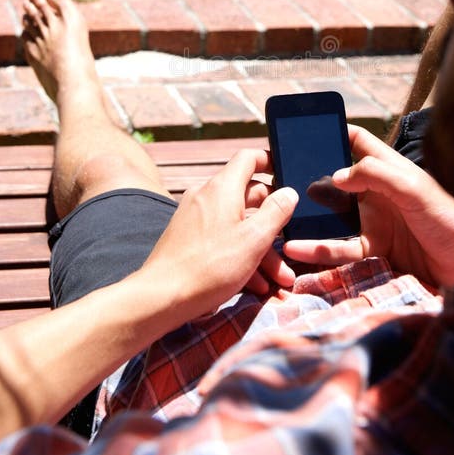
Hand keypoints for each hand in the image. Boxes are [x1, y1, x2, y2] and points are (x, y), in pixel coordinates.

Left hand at [141, 149, 297, 317]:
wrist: (161, 296)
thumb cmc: (211, 266)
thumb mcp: (254, 239)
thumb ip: (276, 212)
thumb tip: (289, 192)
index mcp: (223, 188)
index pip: (249, 158)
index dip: (270, 162)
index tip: (287, 176)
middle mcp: (207, 196)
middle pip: (248, 197)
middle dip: (273, 224)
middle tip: (292, 246)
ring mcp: (195, 217)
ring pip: (237, 224)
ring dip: (260, 249)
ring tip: (279, 279)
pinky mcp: (188, 238)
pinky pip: (221, 239)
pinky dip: (240, 255)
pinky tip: (256, 284)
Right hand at [284, 125, 453, 287]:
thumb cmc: (452, 218)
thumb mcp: (414, 189)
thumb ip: (376, 175)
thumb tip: (335, 175)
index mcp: (388, 168)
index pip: (354, 140)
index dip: (329, 132)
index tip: (298, 132)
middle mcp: (378, 191)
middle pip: (335, 180)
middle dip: (307, 180)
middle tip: (275, 182)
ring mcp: (376, 220)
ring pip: (332, 217)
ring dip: (308, 219)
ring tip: (279, 220)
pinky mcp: (377, 249)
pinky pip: (342, 249)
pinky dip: (320, 250)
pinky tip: (299, 250)